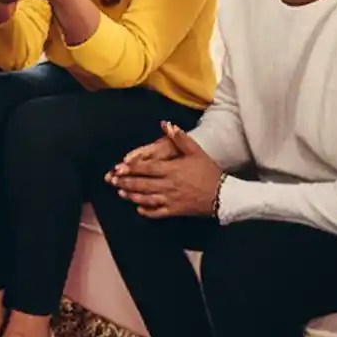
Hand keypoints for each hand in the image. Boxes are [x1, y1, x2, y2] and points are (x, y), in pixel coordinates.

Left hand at [107, 123, 223, 217]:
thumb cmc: (209, 171)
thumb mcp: (196, 151)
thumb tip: (166, 124)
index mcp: (171, 169)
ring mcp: (171, 199)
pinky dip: (147, 211)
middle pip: (142, 184)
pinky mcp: (176, 211)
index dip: (131, 168)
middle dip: (126, 182)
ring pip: (147, 198)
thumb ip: (180, 138)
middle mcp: (168, 185)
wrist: (224, 195)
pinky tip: (138, 209)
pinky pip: (158, 213)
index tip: (118, 167)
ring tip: (120, 193)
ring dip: (132, 196)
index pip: (147, 168)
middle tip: (112, 181)